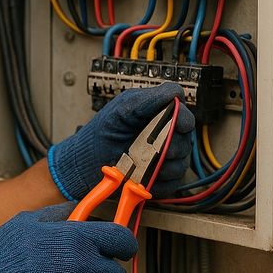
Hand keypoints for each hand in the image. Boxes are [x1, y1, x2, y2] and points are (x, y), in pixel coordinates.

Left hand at [48, 82, 194, 200]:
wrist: (87, 163)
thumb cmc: (101, 133)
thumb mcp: (120, 110)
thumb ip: (147, 99)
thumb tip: (174, 92)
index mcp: (155, 113)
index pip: (183, 110)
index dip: (182, 116)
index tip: (176, 123)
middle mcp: (164, 133)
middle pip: (185, 136)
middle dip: (169, 141)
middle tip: (147, 144)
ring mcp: (164, 156)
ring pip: (181, 160)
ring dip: (161, 163)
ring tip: (138, 161)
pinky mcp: (162, 177)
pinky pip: (173, 181)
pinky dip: (158, 180)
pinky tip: (141, 175)